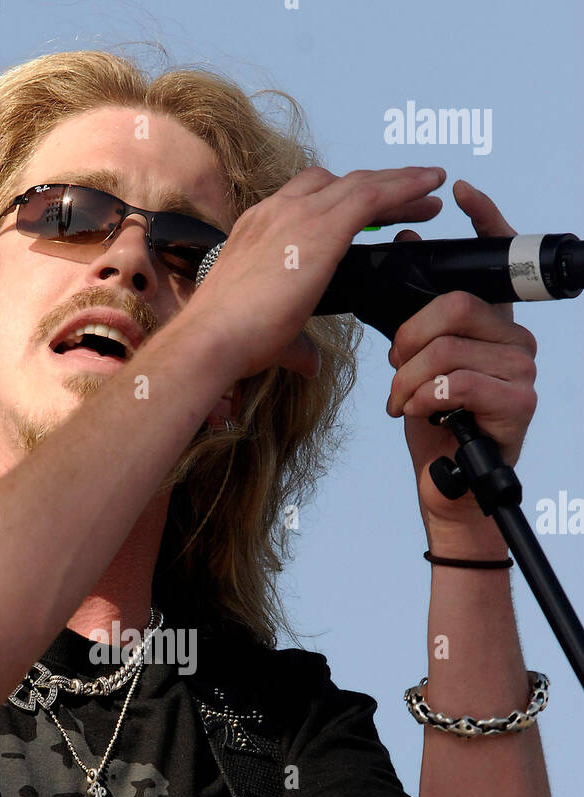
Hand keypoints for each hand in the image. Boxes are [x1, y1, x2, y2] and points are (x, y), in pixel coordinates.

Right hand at [190, 163, 445, 383]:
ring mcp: (295, 215)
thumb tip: (310, 364)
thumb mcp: (268, 335)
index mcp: (257, 231)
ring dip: (399, 184)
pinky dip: (405, 187)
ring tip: (432, 188)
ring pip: (360, 184)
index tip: (370, 213)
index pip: (306, 200)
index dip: (342, 202)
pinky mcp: (319, 229)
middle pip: (336, 185)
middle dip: (377, 189)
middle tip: (413, 198)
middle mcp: (274, 212)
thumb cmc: (228, 343)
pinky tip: (431, 185)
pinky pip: (372, 196)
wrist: (211, 340)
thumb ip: (296, 345)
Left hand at [385, 181, 538, 544]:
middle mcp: (514, 337)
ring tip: (403, 401)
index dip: (485, 220)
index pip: (498, 258)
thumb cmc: (430, 421)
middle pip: (458, 305)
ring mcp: (521, 369)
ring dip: (409, 380)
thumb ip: (416, 309)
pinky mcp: (519, 402)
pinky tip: (417, 413)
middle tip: (396, 368)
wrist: (446, 484)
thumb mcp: (413, 357)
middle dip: (410, 336)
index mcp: (491, 320)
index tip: (461, 191)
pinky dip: (424, 398)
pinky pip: (460, 383)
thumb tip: (409, 243)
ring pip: (450, 349)